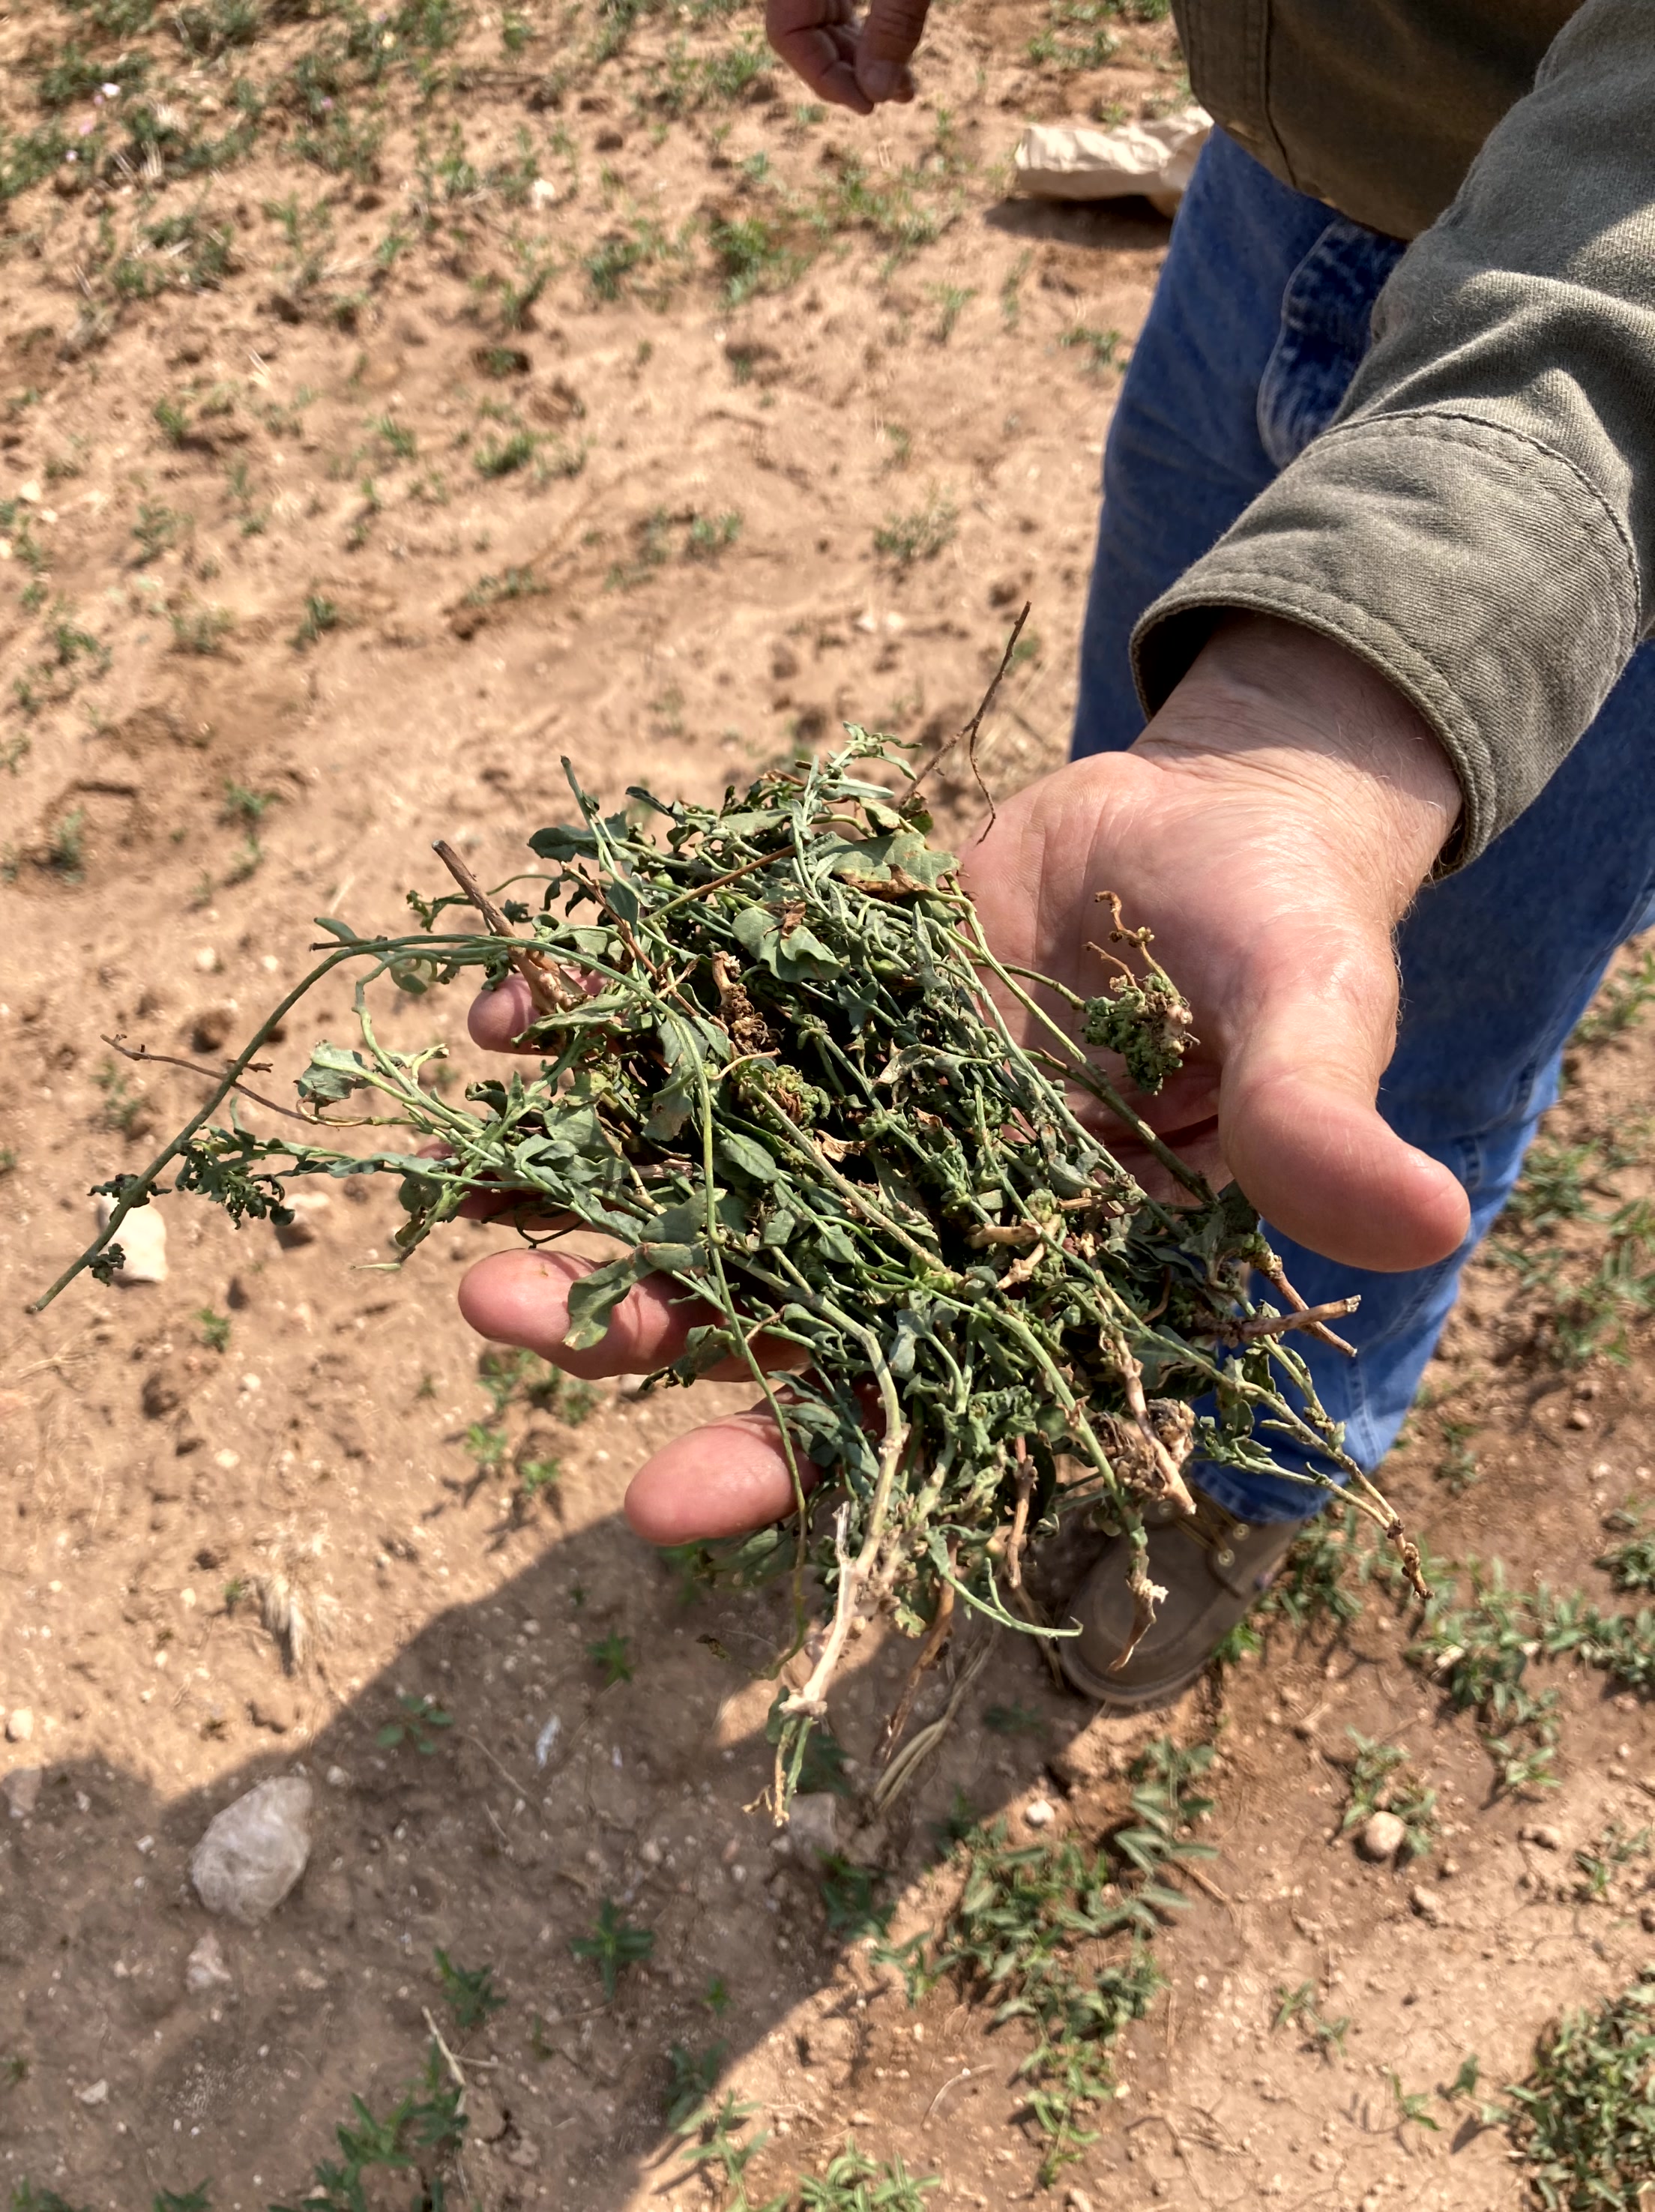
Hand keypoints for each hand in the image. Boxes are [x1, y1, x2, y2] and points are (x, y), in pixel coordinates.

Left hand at [458, 614, 1469, 1544]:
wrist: (1207, 815)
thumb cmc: (1280, 926)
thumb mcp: (1306, 1010)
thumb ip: (1308, 1116)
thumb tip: (1422, 1219)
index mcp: (1029, 1274)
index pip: (900, 1400)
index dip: (790, 1458)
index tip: (658, 1499)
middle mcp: (916, 1219)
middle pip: (755, 1304)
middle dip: (628, 1320)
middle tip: (509, 1311)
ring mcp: (845, 1116)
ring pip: (690, 1182)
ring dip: (577, 1194)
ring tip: (463, 1202)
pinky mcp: (804, 1011)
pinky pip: (680, 1032)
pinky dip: (596, 1023)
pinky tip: (511, 1014)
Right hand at [766, 0, 928, 111]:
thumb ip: (893, 23)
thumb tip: (876, 93)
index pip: (786, 33)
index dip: (822, 77)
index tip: (867, 105)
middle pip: (805, 33)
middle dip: (851, 73)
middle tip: (894, 97)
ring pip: (825, 22)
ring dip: (864, 60)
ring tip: (904, 86)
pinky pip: (841, 6)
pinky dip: (869, 33)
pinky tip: (897, 59)